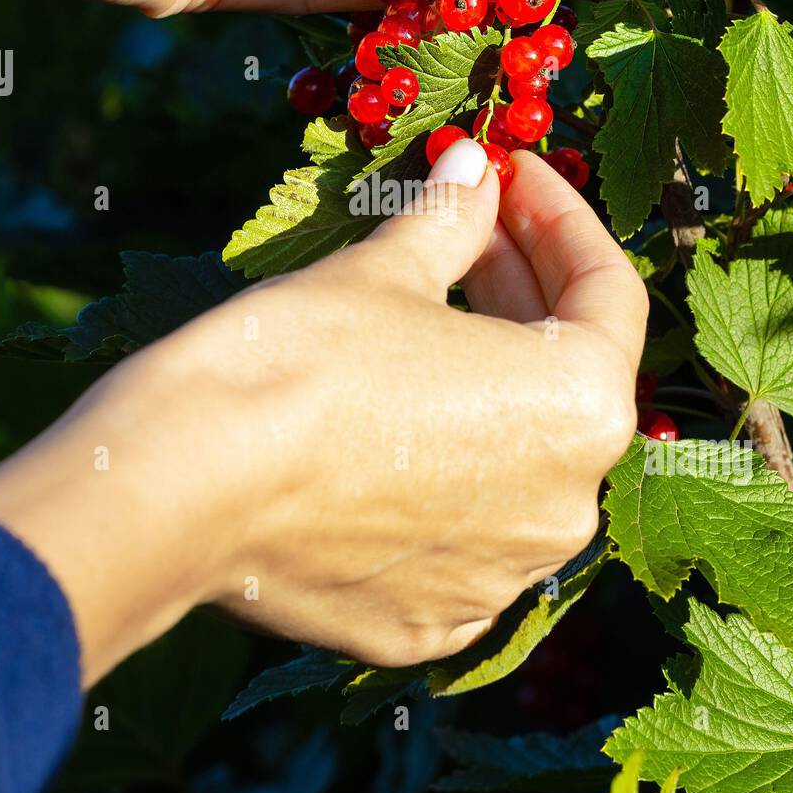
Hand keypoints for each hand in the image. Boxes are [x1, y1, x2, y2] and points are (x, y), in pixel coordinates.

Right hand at [0, 146, 646, 681]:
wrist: (183, 485)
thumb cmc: (301, 359)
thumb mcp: (387, 270)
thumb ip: (453, 219)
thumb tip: (471, 169)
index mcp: (582, 410)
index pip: (610, 293)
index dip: (561, 218)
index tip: (513, 176)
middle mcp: (565, 508)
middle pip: (565, 378)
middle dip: (519, 290)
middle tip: (466, 227)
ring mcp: (499, 579)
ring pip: (517, 461)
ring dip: (484, 386)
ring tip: (421, 321)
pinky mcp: (428, 624)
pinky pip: (459, 532)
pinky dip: (442, 472)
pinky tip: (390, 420)